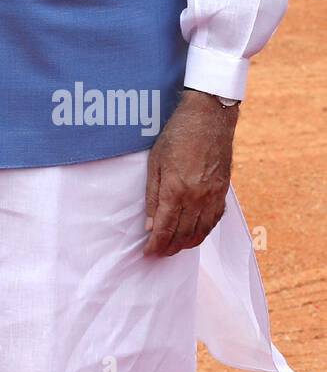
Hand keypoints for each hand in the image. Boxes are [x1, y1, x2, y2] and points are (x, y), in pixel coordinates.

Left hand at [143, 90, 237, 256]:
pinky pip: (215, 220)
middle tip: (159, 254)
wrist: (209, 118)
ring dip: (187, 244)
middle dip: (170, 248)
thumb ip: (152, 195)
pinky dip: (204, 231)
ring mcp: (213, 196)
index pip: (165, 228)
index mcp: (176, 189)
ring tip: (175, 248)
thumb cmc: (177, 135)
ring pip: (201, 231)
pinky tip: (195, 233)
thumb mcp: (155, 162)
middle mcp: (196, 197)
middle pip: (183, 234)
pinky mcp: (223, 191)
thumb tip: (150, 224)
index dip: (156, 244)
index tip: (148, 253)